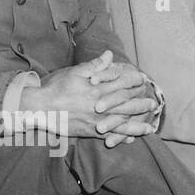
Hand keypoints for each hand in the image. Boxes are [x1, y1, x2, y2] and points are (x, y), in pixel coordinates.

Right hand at [29, 50, 157, 139]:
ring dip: (136, 125)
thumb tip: (110, 55)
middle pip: (125, 105)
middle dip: (140, 105)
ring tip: (149, 127)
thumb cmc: (57, 88)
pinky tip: (130, 139)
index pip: (121, 85)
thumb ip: (95, 65)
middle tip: (153, 104)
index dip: (134, 82)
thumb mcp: (76, 72)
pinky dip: (120, 137)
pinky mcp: (88, 131)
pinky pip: (108, 136)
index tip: (144, 80)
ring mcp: (95, 120)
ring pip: (120, 123)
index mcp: (97, 89)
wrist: (41, 108)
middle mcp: (99, 106)